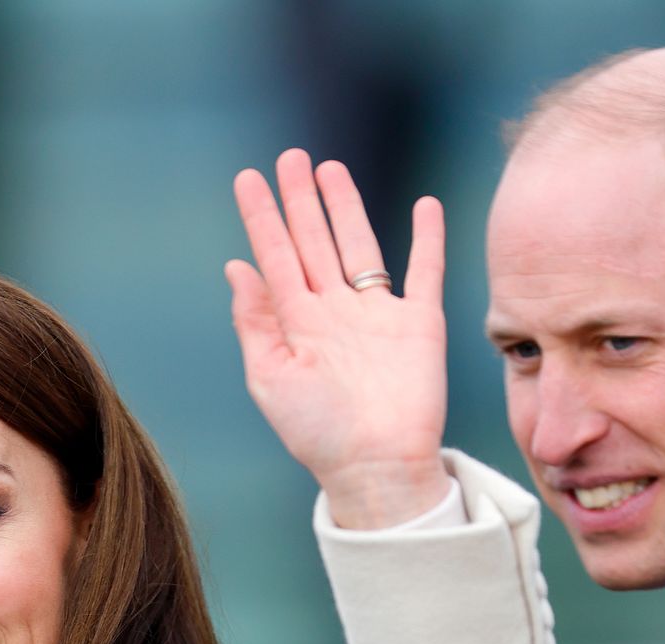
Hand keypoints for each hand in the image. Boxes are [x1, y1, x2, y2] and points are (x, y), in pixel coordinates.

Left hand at [226, 148, 449, 528]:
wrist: (376, 466)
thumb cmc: (318, 433)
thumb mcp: (271, 379)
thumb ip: (255, 322)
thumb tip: (236, 267)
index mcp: (298, 325)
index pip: (276, 258)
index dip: (262, 218)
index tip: (248, 178)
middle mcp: (335, 314)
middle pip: (315, 242)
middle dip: (302, 201)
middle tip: (290, 158)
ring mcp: (378, 316)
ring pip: (360, 246)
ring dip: (348, 208)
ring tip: (331, 168)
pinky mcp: (420, 325)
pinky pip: (425, 272)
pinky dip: (428, 239)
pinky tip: (425, 205)